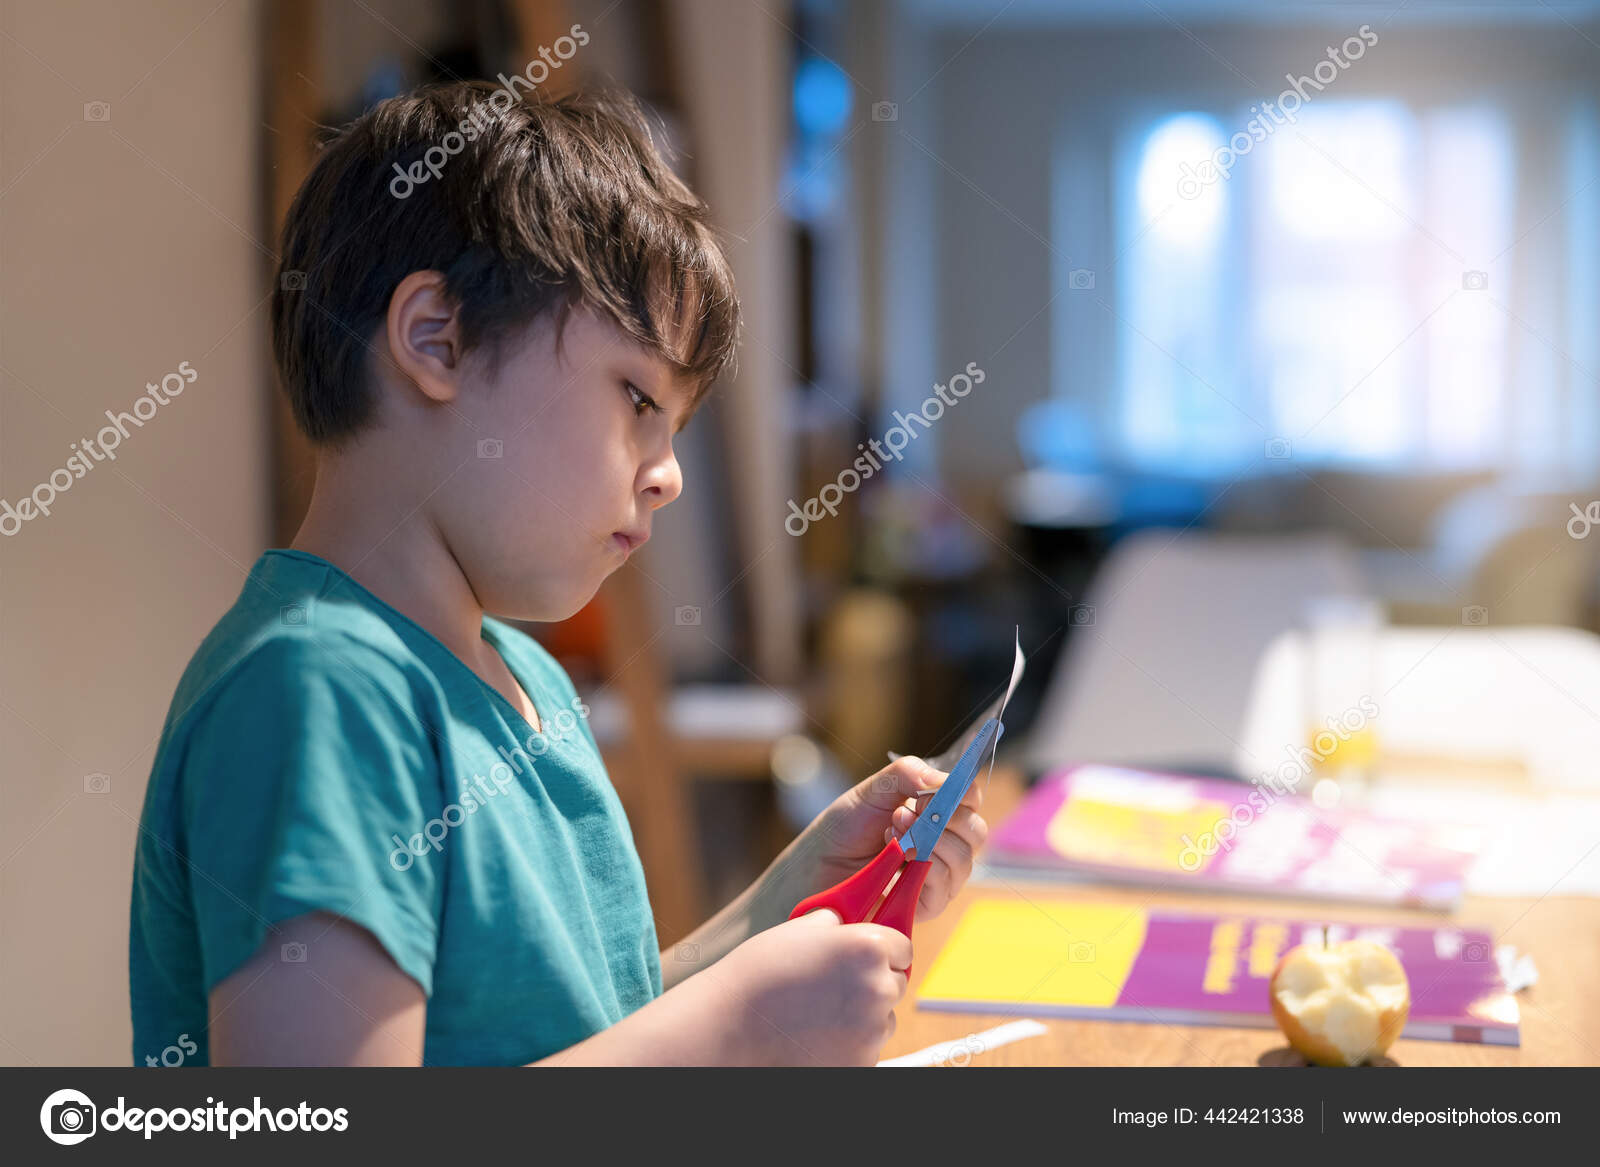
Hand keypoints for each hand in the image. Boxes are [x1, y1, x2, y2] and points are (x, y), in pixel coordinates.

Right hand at [699, 909, 910, 1064]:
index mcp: (868, 948)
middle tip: (837, 983)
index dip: (884, 949)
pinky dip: (850, 1042)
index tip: (868, 955)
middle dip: (874, 981)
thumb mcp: (799, 929)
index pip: (903, 947)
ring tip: (820, 1010)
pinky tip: (816, 1032)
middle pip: (896, 983)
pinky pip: (867, 1047)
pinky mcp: (861, 1062)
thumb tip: (846, 924)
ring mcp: (871, 1031)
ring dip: (864, 1014)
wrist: (729, 1026)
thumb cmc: (759, 974)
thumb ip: (835, 925)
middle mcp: (877, 989)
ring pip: (883, 1018)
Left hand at [784, 755, 987, 923]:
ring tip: (892, 830)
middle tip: (906, 810)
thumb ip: (908, 775)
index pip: (971, 801)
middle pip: (977, 831)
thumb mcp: (874, 791)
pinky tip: (894, 856)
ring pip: (963, 859)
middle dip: (945, 817)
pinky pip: (944, 887)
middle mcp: (945, 845)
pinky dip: (921, 867)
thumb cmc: (843, 829)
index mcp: (938, 814)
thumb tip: (941, 780)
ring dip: (928, 841)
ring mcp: (939, 877)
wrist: (814, 866)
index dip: (962, 793)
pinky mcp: (927, 905)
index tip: (930, 791)